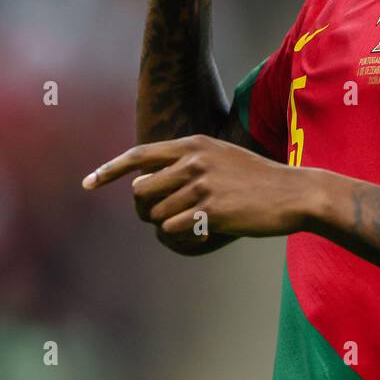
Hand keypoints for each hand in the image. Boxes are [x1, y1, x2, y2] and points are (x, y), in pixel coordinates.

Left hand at [83, 135, 315, 239]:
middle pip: (141, 192)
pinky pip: (174, 230)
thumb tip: (144, 183)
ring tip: (196, 220)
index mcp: (192, 145)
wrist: (293, 192)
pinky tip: (205, 230)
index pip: (138, 156)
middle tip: (165, 215)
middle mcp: (192, 161)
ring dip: (170, 224)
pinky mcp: (211, 210)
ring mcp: (201, 186)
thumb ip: (185, 162)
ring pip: (157, 215)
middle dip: (146, 209)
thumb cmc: (256, 179)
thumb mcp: (219, 156)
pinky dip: (183, 235)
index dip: (109, 170)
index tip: (87, 183)